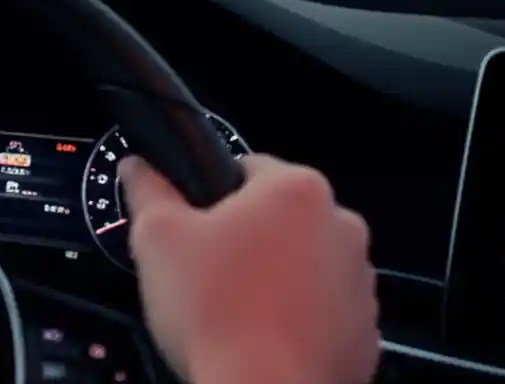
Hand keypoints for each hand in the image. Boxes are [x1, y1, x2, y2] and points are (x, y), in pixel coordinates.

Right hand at [119, 154, 378, 383]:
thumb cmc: (213, 310)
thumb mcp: (158, 238)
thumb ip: (148, 190)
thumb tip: (138, 168)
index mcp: (296, 188)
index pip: (249, 168)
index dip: (213, 196)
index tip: (194, 228)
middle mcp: (342, 225)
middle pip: (282, 217)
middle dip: (248, 237)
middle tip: (209, 272)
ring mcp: (361, 281)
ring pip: (306, 263)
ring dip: (277, 276)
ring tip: (236, 310)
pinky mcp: (366, 330)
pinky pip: (325, 310)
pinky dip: (299, 317)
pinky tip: (264, 337)